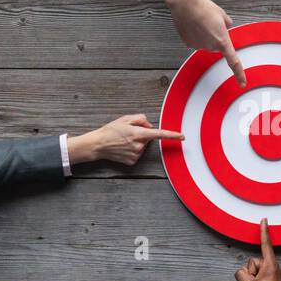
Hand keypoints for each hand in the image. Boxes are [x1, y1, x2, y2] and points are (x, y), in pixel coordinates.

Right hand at [68, 114, 183, 165]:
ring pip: (143, 146)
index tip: (182, 136)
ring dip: (137, 142)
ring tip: (123, 140)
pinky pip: (137, 153)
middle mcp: (139, 146)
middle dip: (142, 134)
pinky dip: (132, 150)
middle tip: (128, 132)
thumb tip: (150, 126)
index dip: (172, 135)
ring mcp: (136, 155)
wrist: (98, 144)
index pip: (160, 134)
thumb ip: (141, 119)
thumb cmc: (110, 130)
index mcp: (139, 134)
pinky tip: (123, 148)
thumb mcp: (125, 118)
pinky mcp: (132, 161)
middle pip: (148, 138)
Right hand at [157, 0, 245, 84]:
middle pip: (217, 47)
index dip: (239, 74)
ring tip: (200, 21)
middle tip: (211, 23)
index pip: (233, 61)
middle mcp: (211, 47)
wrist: (185, 5)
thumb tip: (227, 28)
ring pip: (206, 44)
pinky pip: (195, 41)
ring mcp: (198, 46)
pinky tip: (192, 25)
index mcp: (222, 41)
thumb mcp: (222, 15)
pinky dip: (195, 35)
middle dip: (216, 37)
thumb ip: (227, 25)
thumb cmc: (205, 8)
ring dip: (205, 35)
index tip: (242, 84)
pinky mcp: (188, 44)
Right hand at [235, 219, 280, 280]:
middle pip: (254, 261)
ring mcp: (273, 274)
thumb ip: (241, 274)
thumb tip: (242, 272)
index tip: (264, 219)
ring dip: (252, 279)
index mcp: (271, 266)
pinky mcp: (271, 280)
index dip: (263, 231)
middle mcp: (274, 267)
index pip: (265, 244)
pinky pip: (257, 276)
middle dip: (250, 272)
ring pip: (254, 269)